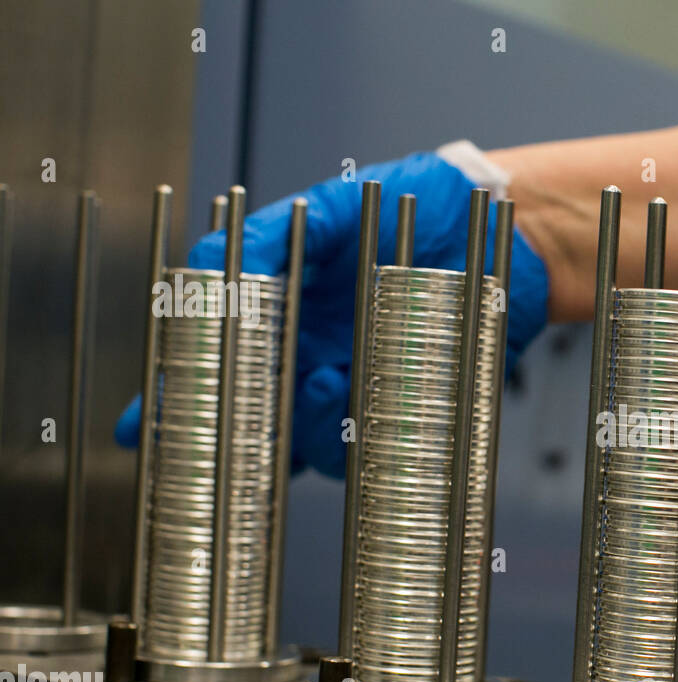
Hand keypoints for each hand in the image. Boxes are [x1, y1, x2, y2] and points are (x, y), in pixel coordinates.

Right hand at [114, 151, 548, 477]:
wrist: (508, 238)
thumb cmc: (424, 210)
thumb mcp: (339, 208)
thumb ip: (276, 234)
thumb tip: (215, 261)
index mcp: (287, 310)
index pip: (219, 361)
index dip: (177, 398)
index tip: (143, 427)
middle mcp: (314, 356)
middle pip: (253, 417)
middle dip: (234, 430)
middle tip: (231, 422)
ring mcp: (357, 386)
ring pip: (304, 443)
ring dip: (301, 426)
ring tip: (323, 382)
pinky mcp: (402, 408)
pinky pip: (365, 450)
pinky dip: (355, 437)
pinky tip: (363, 397)